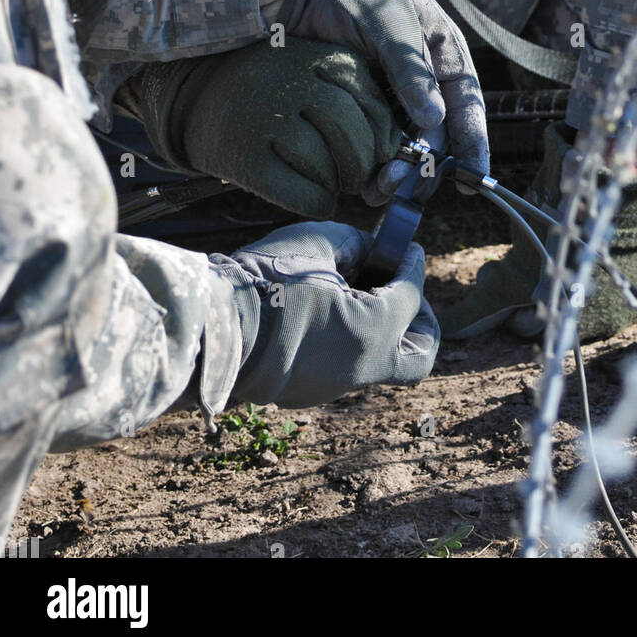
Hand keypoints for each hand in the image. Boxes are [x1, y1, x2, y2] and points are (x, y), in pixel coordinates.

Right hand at [134, 36, 402, 216]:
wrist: (195, 95)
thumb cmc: (275, 91)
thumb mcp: (312, 72)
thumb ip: (355, 99)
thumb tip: (399, 153)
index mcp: (316, 55)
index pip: (371, 99)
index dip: (386, 134)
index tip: (383, 151)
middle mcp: (289, 81)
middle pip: (350, 129)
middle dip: (364, 161)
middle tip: (360, 175)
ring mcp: (263, 118)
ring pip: (324, 163)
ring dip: (340, 184)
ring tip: (335, 185)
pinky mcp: (243, 157)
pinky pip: (299, 193)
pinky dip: (318, 204)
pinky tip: (315, 199)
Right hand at [213, 222, 439, 406]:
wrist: (214, 325)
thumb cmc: (267, 279)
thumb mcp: (318, 243)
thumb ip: (355, 244)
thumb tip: (369, 250)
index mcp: (373, 331)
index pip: (411, 295)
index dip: (412, 266)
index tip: (408, 250)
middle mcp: (362, 367)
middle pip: (418, 357)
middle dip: (422, 323)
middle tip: (406, 295)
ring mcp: (334, 386)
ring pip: (377, 362)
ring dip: (378, 330)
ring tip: (356, 295)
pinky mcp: (307, 392)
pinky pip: (341, 366)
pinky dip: (345, 340)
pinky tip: (324, 314)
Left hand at [282, 0, 488, 189]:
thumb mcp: (387, 19)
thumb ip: (410, 66)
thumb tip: (435, 120)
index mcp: (444, 50)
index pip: (468, 103)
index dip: (473, 142)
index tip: (470, 178)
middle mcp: (426, 79)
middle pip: (438, 133)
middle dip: (425, 164)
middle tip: (400, 185)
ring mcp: (395, 95)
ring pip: (409, 143)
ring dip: (399, 170)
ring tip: (377, 189)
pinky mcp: (366, 107)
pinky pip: (378, 142)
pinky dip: (374, 164)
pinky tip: (363, 180)